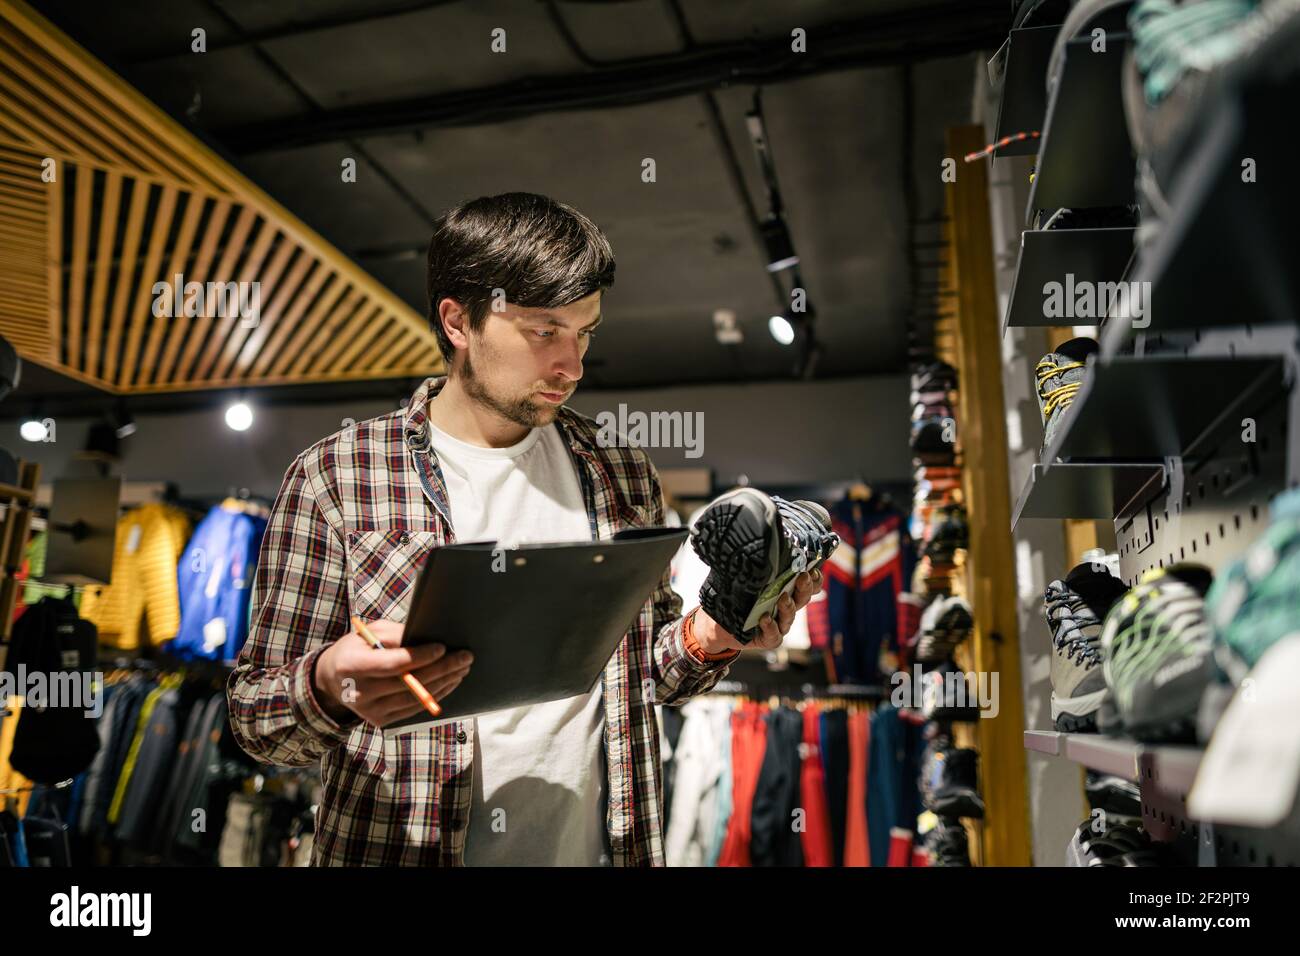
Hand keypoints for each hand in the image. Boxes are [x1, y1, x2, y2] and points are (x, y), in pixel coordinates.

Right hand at [313, 619, 473, 725]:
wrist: (332, 680)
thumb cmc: (355, 649)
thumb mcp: (369, 633)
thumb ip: (396, 635)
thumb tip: (428, 638)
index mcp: (352, 666)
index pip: (393, 664)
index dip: (420, 657)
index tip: (442, 647)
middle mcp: (360, 693)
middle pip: (410, 683)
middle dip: (442, 669)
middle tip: (465, 657)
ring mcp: (370, 711)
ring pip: (416, 698)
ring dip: (445, 683)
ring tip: (462, 668)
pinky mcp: (380, 721)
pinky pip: (415, 708)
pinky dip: (436, 695)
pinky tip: (450, 682)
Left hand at [695, 569, 823, 653]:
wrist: (719, 623)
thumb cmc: (734, 596)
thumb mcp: (744, 575)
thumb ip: (753, 561)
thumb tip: (754, 532)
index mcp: (786, 590)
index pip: (808, 585)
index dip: (815, 579)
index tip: (813, 569)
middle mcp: (786, 607)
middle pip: (803, 598)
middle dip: (806, 587)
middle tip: (803, 577)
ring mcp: (779, 624)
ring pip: (790, 617)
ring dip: (788, 607)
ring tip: (782, 598)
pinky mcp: (768, 638)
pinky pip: (775, 636)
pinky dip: (771, 627)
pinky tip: (765, 618)